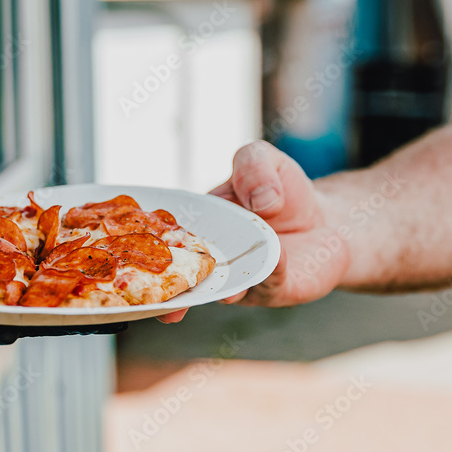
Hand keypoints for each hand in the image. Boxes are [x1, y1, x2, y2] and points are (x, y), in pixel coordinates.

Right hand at [158, 141, 349, 322]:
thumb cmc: (283, 191)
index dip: (141, 244)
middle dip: (164, 285)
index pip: (161, 238)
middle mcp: (210, 261)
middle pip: (180, 277)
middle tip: (150, 289)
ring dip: (214, 288)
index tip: (123, 249)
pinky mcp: (273, 291)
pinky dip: (269, 271)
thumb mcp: (261, 160)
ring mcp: (239, 281)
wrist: (328, 221)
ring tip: (209, 281)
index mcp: (195, 227)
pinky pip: (267, 284)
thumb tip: (262, 202)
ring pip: (220, 290)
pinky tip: (276, 256)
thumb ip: (252, 165)